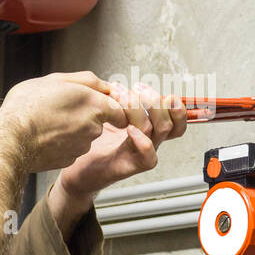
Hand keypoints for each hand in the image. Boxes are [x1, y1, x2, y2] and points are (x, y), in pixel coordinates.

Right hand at [0, 71, 127, 173]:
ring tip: (50, 120)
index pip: (121, 110)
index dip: (113, 106)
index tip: (101, 103)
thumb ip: (87, 81)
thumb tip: (105, 85)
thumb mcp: (57, 80)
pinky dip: (63, 142)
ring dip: (73, 128)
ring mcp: (82, 146)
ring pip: (84, 135)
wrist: (11, 138)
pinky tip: (46, 135)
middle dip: (87, 114)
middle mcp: (93, 127)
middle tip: (63, 106)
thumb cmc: (28, 106)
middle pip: (100, 121)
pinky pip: (72, 147)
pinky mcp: (70, 159)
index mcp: (95, 105)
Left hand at [57, 82, 187, 200]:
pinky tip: (129, 129)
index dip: (175, 105)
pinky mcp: (130, 166)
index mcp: (147, 129)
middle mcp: (148, 140)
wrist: (78, 170)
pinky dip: (143, 141)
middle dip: (155, 100)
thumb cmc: (92, 144)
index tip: (154, 91)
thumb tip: (120, 83)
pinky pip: (149, 157)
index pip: (175, 119)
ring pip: (160, 131)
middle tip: (137, 89)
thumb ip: (117, 102)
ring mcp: (140, 153)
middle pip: (170, 121)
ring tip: (124, 99)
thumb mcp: (106, 115)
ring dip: (143, 109)